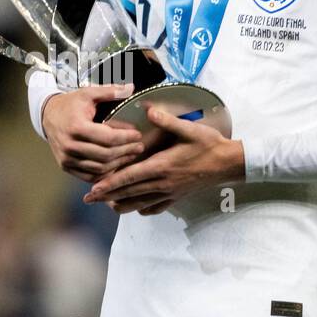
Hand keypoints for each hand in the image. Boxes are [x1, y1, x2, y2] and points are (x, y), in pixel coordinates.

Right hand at [41, 83, 144, 181]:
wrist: (47, 115)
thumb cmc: (70, 104)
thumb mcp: (88, 93)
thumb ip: (110, 91)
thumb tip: (131, 88)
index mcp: (76, 126)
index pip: (108, 138)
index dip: (126, 138)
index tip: (138, 135)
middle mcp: (70, 145)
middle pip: (105, 155)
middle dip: (126, 151)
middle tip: (139, 147)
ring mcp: (67, 158)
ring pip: (99, 168)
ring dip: (118, 163)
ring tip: (130, 155)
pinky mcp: (66, 166)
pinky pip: (89, 176)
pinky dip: (105, 173)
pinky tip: (116, 165)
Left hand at [83, 102, 245, 213]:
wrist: (228, 164)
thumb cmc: (209, 145)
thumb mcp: (189, 129)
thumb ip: (166, 120)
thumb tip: (148, 109)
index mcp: (162, 166)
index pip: (129, 177)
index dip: (109, 184)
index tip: (93, 189)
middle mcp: (162, 183)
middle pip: (128, 193)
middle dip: (107, 196)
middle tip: (88, 199)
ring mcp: (169, 193)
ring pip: (139, 204)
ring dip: (120, 204)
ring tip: (105, 203)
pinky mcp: (176, 197)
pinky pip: (154, 208)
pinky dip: (140, 208)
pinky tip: (133, 206)